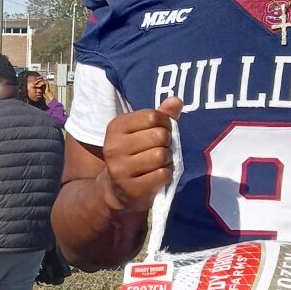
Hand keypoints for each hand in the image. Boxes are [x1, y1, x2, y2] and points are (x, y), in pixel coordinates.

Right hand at [100, 96, 182, 214]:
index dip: (165, 124)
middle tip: (159, 150)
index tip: (160, 132)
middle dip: (166, 143)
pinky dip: (166, 175)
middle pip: (159, 136)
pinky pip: (162, 174)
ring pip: (161, 155)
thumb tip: (177, 100)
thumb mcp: (143, 131)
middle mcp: (113, 147)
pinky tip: (157, 176)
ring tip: (158, 164)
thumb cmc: (135, 154)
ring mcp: (120, 169)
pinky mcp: (131, 188)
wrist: (118, 189)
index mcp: (115, 127)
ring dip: (167, 160)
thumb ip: (161, 115)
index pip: (152, 116)